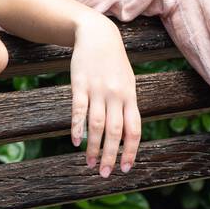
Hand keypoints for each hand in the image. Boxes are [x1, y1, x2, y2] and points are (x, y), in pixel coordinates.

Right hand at [70, 14, 140, 177]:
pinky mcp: (80, 84)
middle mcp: (116, 95)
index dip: (130, 150)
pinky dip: (77, 127)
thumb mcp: (127, 82)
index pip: (134, 129)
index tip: (125, 168)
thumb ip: (127, 106)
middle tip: (106, 174)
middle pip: (115, 131)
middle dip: (111, 155)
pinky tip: (75, 141)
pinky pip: (79, 109)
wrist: (98, 34)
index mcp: (130, 96)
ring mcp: (98, 89)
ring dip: (93, 147)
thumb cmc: (114, 63)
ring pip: (97, 124)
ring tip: (90, 163)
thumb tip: (128, 135)